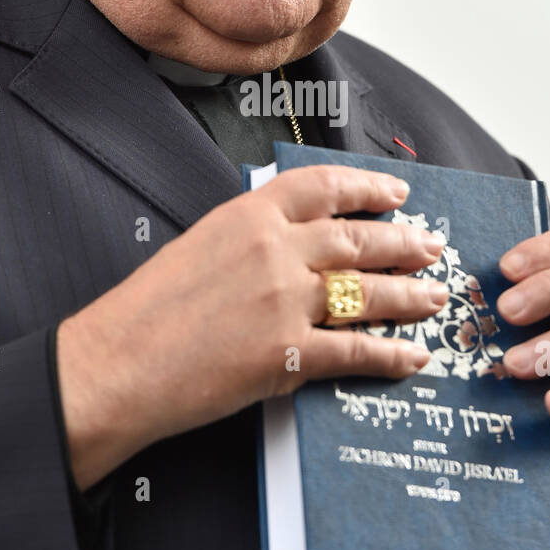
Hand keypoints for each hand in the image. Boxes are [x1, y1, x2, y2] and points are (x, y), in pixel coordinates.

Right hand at [57, 165, 447, 488]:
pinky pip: (356, 351)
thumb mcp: (198, 245)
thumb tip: (295, 241)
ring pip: (368, 292)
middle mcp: (274, 250)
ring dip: (409, 296)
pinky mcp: (288, 353)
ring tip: (433, 297)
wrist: (115, 363)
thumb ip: (249, 236)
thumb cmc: (146, 311)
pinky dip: (391, 355)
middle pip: (359, 239)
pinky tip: (412, 356)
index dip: (368, 188)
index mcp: (247, 215)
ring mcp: (285, 301)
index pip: (324, 187)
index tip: (397, 195)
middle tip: (431, 248)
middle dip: (404, 244)